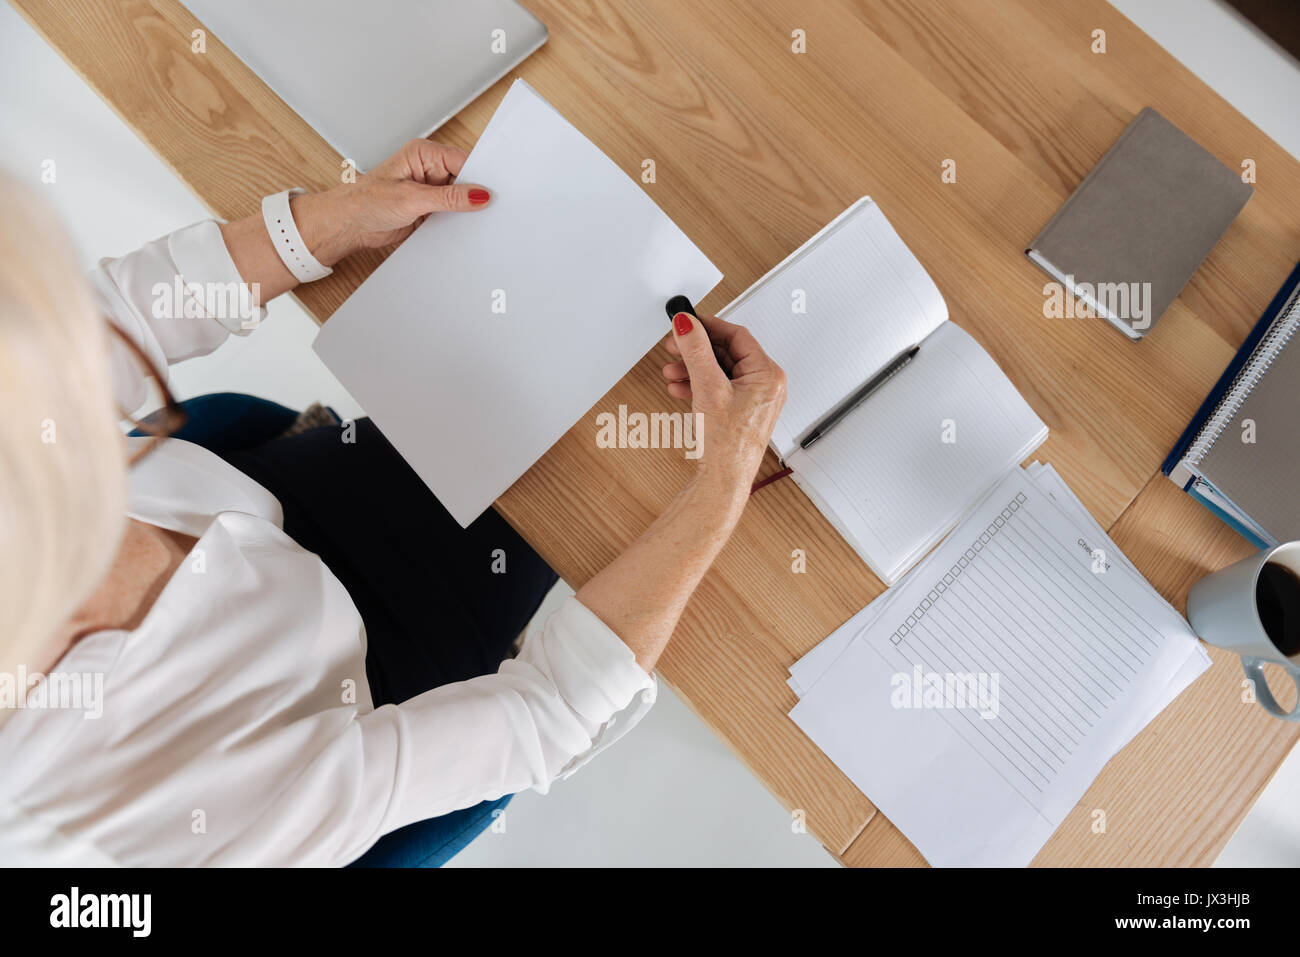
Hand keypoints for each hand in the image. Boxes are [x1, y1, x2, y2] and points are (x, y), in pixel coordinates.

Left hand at [288, 139, 490, 265]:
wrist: (348, 225)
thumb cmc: (365, 202)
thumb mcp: (411, 199)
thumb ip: (448, 198)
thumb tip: (479, 195)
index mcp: (424, 154)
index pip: (464, 161)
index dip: (480, 176)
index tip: (494, 192)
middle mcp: (429, 169)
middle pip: (466, 180)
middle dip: (474, 195)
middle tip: (486, 210)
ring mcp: (431, 190)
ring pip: (461, 199)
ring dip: (465, 212)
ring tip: (469, 222)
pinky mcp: (430, 209)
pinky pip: (452, 215)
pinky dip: (457, 223)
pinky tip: (460, 229)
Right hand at [661, 311, 786, 497]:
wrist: (723, 481)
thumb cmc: (727, 444)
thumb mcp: (708, 388)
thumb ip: (696, 351)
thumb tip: (687, 324)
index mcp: (768, 374)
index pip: (737, 336)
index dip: (708, 326)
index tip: (687, 323)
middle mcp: (765, 385)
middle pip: (726, 353)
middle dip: (696, 352)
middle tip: (673, 347)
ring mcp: (753, 399)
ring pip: (719, 371)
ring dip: (693, 369)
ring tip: (672, 373)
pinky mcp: (740, 411)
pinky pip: (719, 388)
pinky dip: (699, 386)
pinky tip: (680, 389)